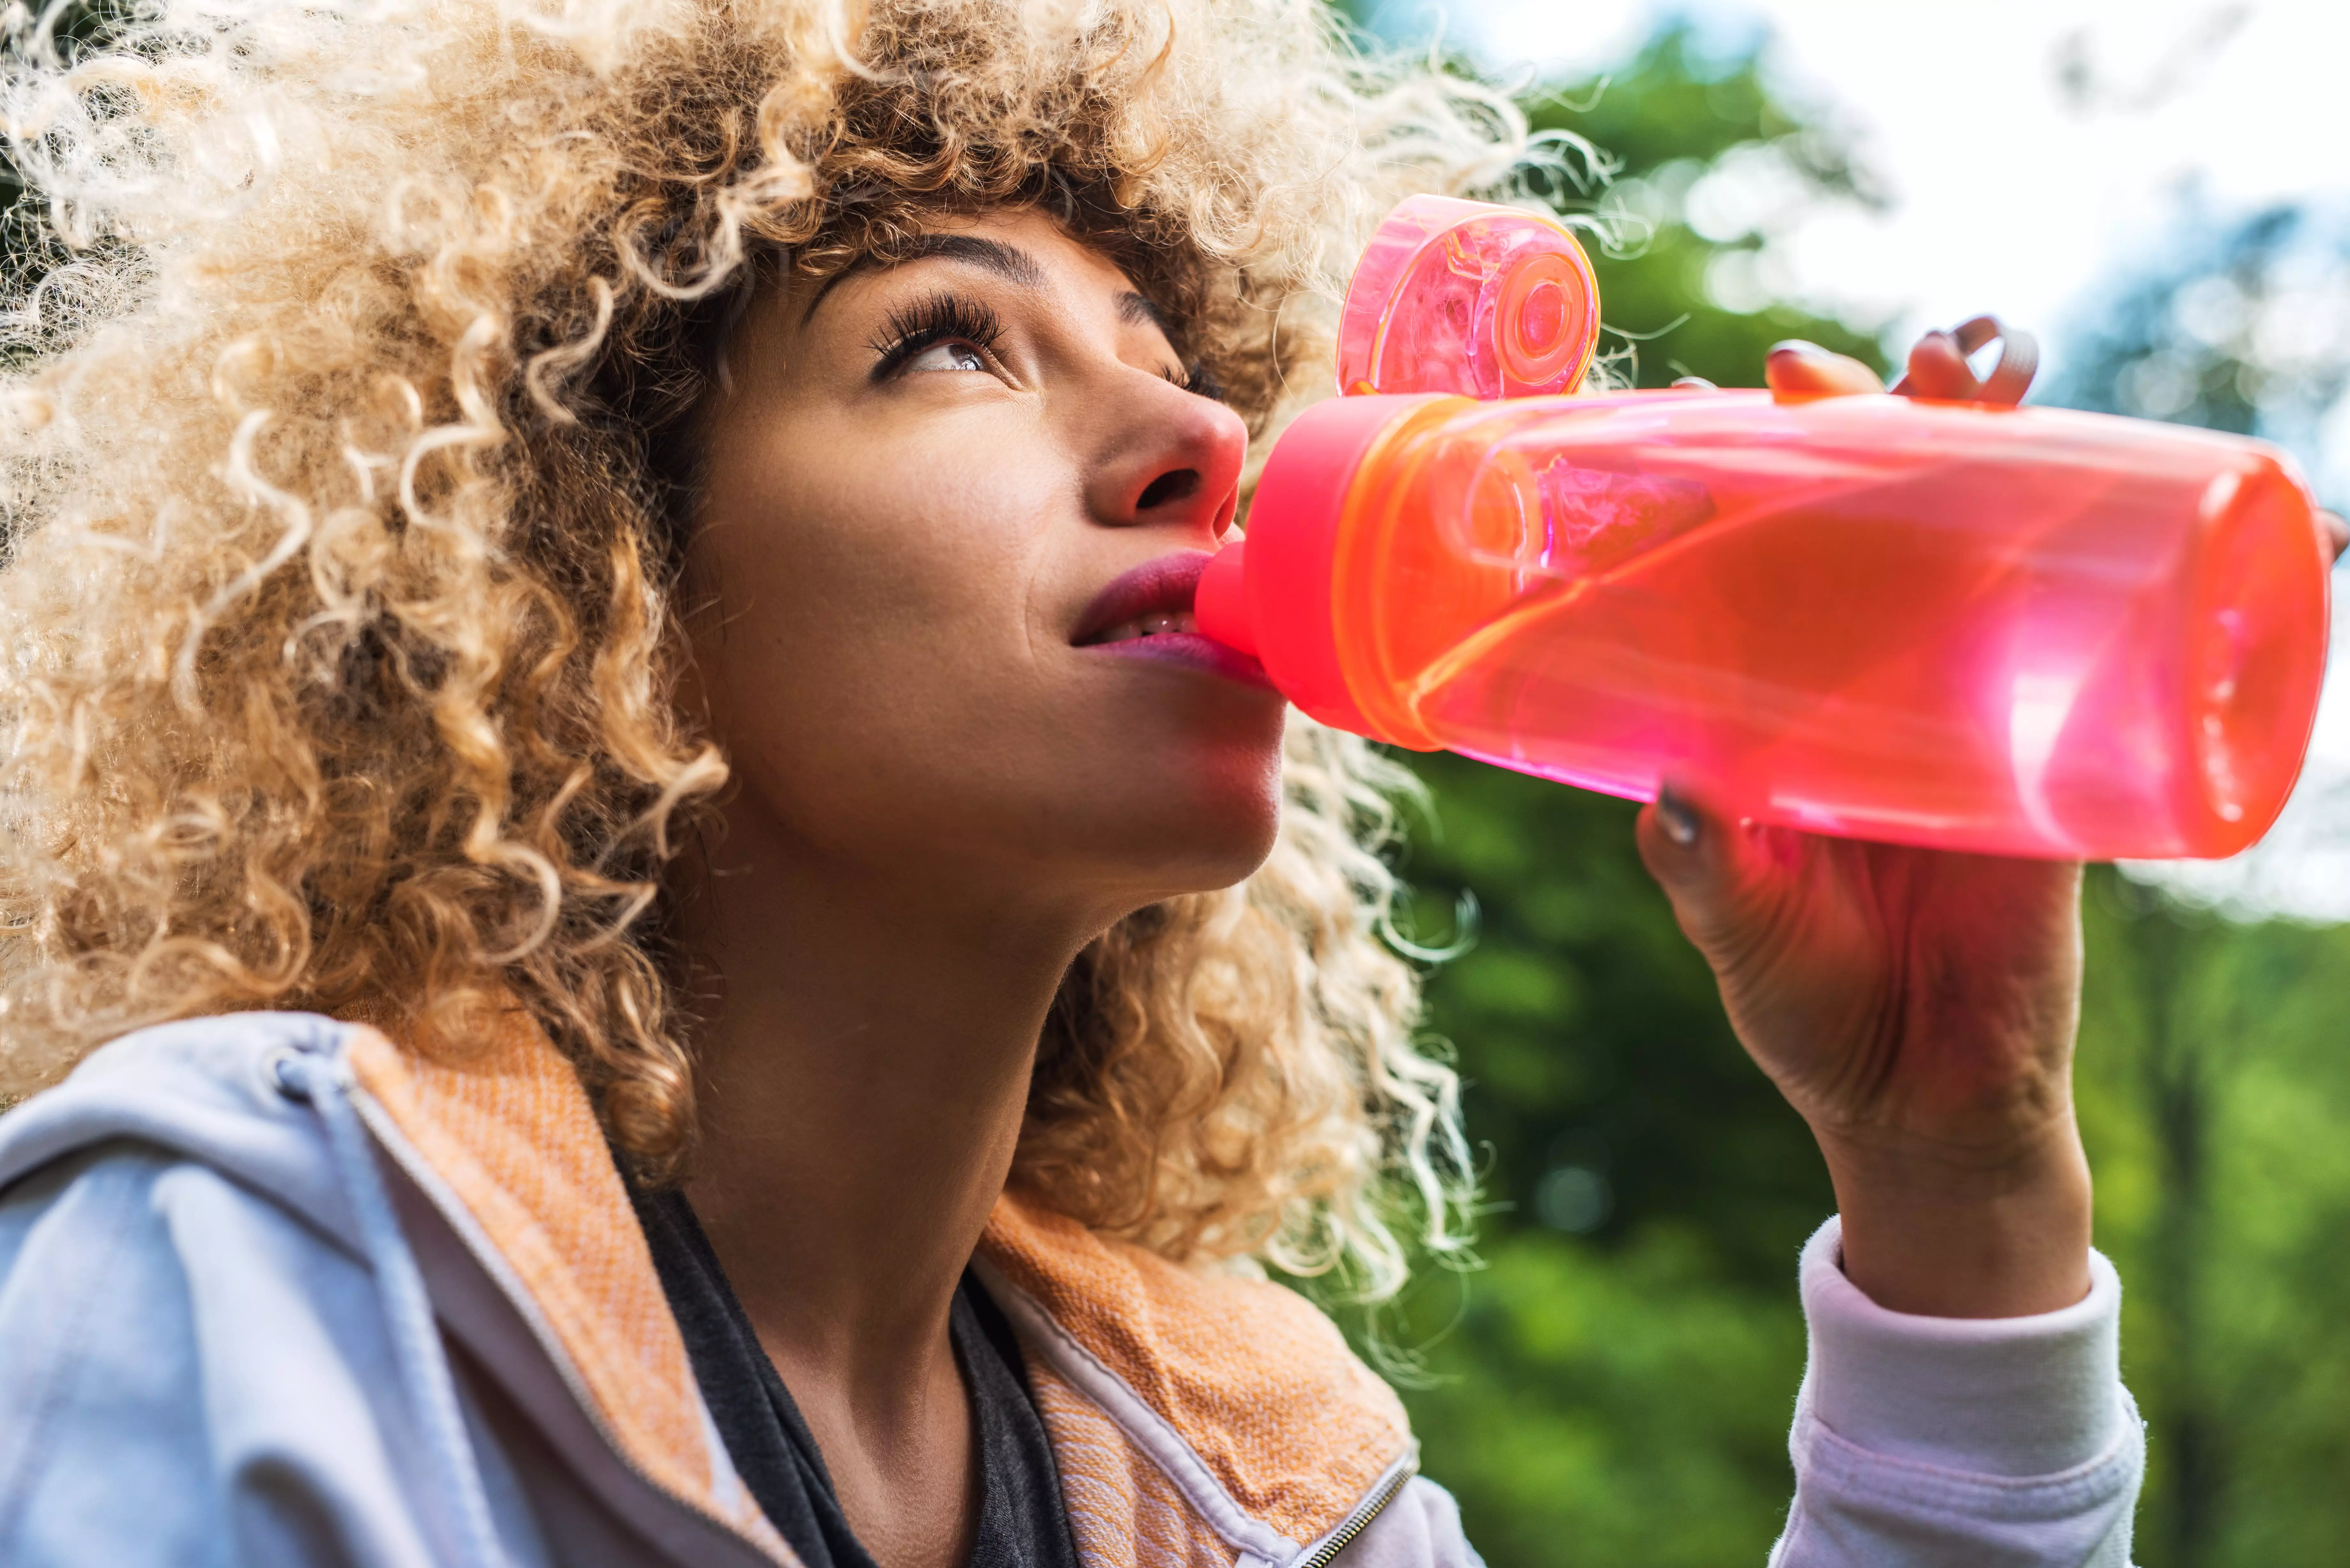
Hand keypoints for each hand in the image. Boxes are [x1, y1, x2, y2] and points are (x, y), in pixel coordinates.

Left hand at [1643, 333, 2094, 1318]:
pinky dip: (2169, 583)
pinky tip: (2194, 505)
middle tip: (1916, 354)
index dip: (1776, 468)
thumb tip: (1676, 797)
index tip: (1757, 392)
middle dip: (1912, 419)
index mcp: (1792, 705)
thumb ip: (1708, 874)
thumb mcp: (1745, 933)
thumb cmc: (1815, 1011)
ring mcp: (1983, 712)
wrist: (1919, 1099)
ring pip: (2008, 551)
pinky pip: (2119, 657)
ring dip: (2025, 449)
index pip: (1783, 553)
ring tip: (2006, 362)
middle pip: (1903, 518)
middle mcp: (1885, 684)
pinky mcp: (2064, 765)